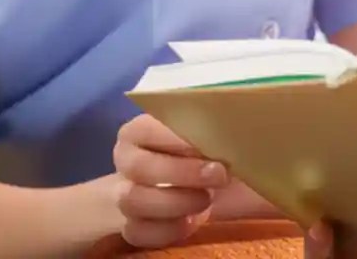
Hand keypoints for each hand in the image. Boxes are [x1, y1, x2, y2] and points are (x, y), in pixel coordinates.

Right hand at [111, 114, 231, 247]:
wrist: (202, 186)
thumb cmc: (208, 151)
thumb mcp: (213, 134)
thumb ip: (210, 128)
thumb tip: (231, 124)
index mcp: (139, 131)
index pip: (146, 129)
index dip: (177, 139)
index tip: (210, 142)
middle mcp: (127, 160)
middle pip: (138, 167)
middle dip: (182, 173)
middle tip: (219, 174)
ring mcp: (124, 195)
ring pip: (133, 201)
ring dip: (176, 202)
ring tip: (207, 198)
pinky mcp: (133, 227)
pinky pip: (139, 232)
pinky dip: (169, 229)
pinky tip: (192, 221)